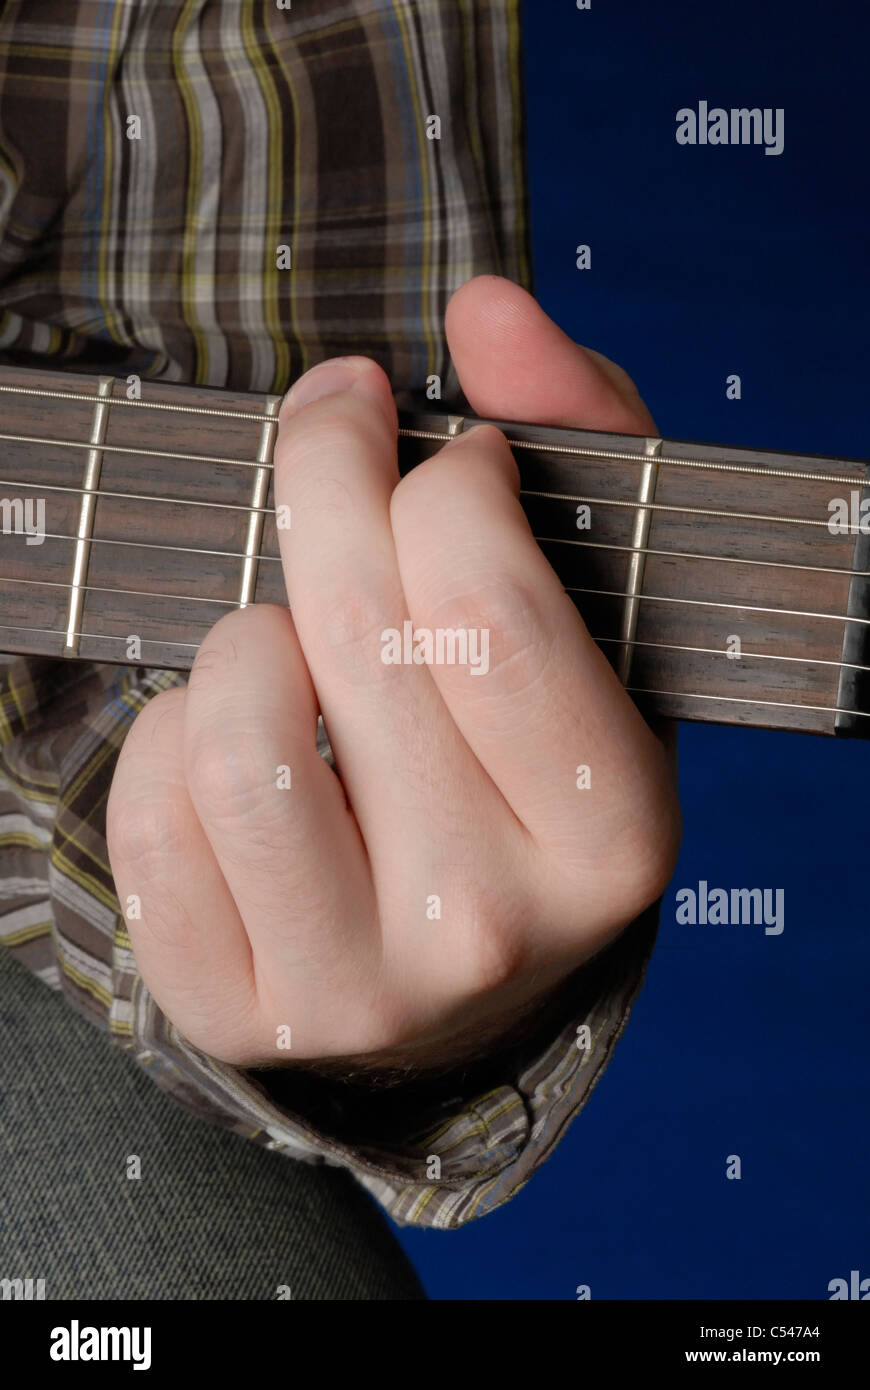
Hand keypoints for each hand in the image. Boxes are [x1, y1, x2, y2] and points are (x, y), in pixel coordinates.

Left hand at [106, 276, 680, 1069]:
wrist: (470, 974)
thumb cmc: (533, 764)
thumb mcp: (605, 613)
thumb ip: (580, 436)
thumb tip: (483, 311)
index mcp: (612, 832)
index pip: (485, 605)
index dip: (437, 478)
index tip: (437, 452)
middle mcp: (490, 926)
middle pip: (350, 633)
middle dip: (324, 475)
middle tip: (332, 433)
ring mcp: (355, 986)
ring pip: (236, 733)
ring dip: (245, 631)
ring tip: (287, 633)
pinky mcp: (236, 1010)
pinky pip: (151, 817)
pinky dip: (170, 733)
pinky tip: (231, 730)